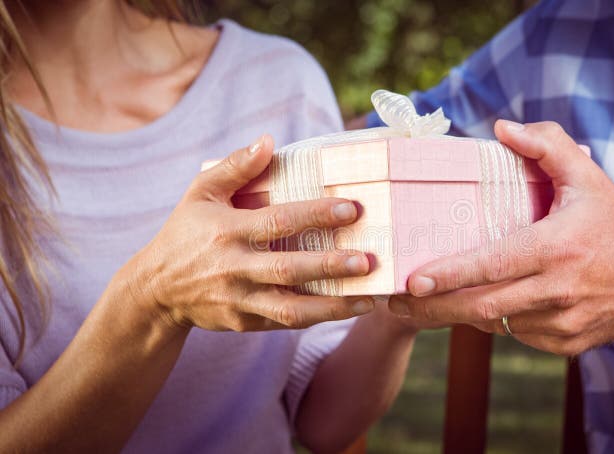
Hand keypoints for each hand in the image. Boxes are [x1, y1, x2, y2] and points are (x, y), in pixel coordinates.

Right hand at [127, 135, 374, 332]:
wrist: (155, 290)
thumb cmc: (186, 232)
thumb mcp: (200, 192)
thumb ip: (235, 167)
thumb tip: (269, 141)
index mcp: (227, 231)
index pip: (277, 221)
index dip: (315, 215)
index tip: (351, 209)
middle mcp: (234, 268)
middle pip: (288, 269)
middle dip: (330, 266)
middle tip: (367, 261)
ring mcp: (239, 300)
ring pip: (290, 309)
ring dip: (332, 307)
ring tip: (369, 300)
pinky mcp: (244, 323)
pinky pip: (284, 323)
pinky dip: (316, 318)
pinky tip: (347, 308)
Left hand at [388, 120, 613, 354]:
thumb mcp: (589, 177)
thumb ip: (548, 145)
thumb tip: (502, 127)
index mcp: (558, 248)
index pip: (494, 264)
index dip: (451, 274)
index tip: (413, 281)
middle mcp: (557, 291)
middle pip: (482, 307)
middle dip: (433, 309)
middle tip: (394, 304)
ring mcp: (559, 323)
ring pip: (494, 322)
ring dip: (460, 312)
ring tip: (425, 303)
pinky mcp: (561, 345)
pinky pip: (514, 333)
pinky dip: (493, 320)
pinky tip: (481, 304)